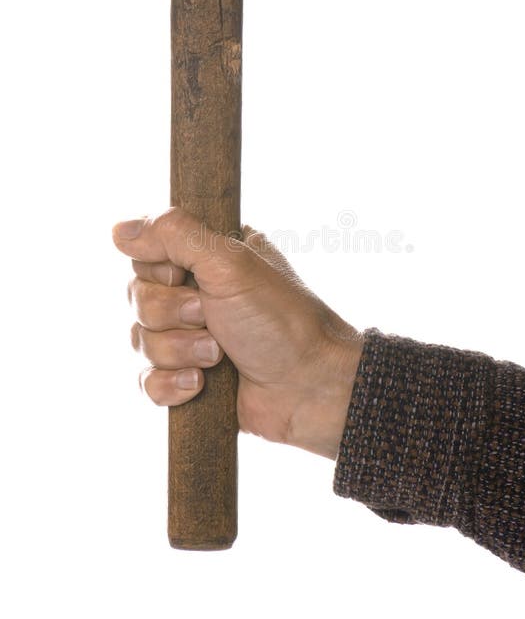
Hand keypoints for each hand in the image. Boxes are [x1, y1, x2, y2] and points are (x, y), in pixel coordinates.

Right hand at [113, 208, 363, 458]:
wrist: (310, 388)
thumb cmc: (282, 320)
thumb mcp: (230, 263)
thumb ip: (175, 234)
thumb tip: (120, 230)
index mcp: (207, 256)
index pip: (146, 254)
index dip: (159, 271)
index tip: (188, 278)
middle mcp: (197, 292)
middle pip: (137, 298)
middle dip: (173, 315)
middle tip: (212, 318)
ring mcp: (191, 337)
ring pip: (140, 340)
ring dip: (179, 351)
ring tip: (218, 356)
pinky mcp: (188, 378)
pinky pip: (146, 381)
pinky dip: (170, 385)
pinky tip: (200, 385)